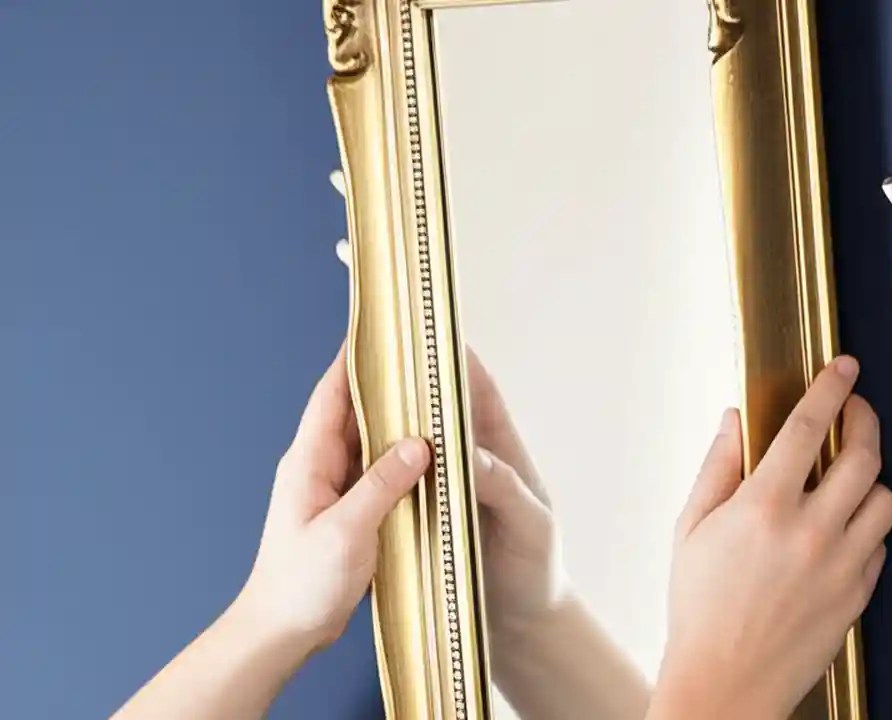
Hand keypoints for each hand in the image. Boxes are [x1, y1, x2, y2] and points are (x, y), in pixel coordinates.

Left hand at [234, 344, 431, 652]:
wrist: (279, 631)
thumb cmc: (301, 584)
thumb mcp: (346, 531)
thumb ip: (381, 484)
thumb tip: (418, 444)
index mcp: (308, 461)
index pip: (332, 395)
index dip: (353, 359)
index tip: (377, 329)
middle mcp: (317, 466)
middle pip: (353, 411)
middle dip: (384, 384)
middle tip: (419, 360)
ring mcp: (330, 489)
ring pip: (367, 441)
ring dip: (395, 422)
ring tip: (431, 400)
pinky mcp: (345, 511)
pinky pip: (374, 471)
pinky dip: (397, 458)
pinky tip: (424, 457)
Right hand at [339, 225, 566, 633]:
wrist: (526, 625)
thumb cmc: (537, 570)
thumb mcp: (530, 527)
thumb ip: (503, 488)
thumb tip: (466, 455)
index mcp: (501, 451)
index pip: (475, 389)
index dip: (452, 353)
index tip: (423, 321)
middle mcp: (471, 460)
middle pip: (435, 404)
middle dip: (406, 372)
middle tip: (371, 343)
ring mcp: (447, 486)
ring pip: (411, 437)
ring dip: (386, 413)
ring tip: (350, 386)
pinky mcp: (428, 514)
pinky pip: (399, 477)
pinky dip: (378, 460)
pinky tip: (350, 452)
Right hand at [651, 356, 891, 719]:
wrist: (725, 683)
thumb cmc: (702, 613)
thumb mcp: (691, 530)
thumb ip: (717, 468)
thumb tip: (733, 424)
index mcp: (764, 508)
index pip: (810, 426)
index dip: (831, 388)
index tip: (843, 369)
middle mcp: (811, 532)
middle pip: (864, 454)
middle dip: (865, 419)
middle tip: (855, 410)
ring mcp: (841, 564)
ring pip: (886, 498)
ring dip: (871, 477)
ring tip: (850, 474)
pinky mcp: (858, 594)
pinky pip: (881, 544)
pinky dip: (869, 526)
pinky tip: (844, 526)